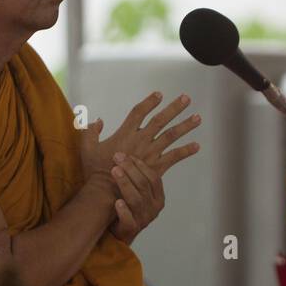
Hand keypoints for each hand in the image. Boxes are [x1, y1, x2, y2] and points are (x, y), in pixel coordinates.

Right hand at [79, 91, 200, 183]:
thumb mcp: (87, 147)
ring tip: (198, 118)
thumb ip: (90, 131)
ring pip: (171, 135)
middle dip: (174, 108)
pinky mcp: (156, 167)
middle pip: (160, 120)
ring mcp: (150, 153)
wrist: (106, 191)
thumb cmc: (95, 170)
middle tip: (186, 98)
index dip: (149, 102)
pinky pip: (174, 157)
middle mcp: (141, 140)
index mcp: (125, 133)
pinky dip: (186, 151)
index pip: (139, 112)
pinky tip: (197, 146)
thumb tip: (98, 120)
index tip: (159, 94)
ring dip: (185, 126)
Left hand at [109, 155, 163, 244]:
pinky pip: (129, 219)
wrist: (118, 232)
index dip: (141, 166)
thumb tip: (126, 152)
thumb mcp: (138, 191)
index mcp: (158, 197)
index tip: (128, 155)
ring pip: (136, 200)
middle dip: (131, 169)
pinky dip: (123, 210)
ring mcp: (143, 219)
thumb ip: (137, 174)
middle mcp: (153, 208)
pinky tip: (117, 202)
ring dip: (125, 184)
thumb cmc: (127, 207)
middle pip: (144, 185)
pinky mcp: (131, 229)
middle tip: (117, 157)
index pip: (153, 178)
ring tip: (115, 171)